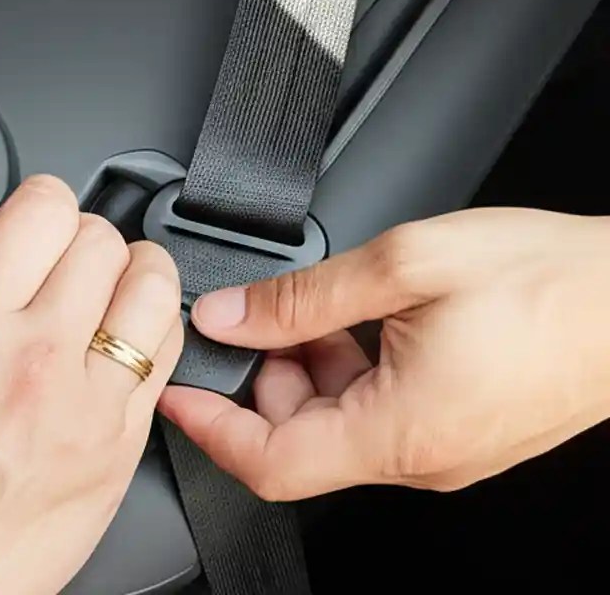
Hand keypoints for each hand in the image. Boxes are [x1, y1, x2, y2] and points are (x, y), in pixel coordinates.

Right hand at [0, 177, 183, 594]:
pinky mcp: (124, 443)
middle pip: (104, 238)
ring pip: (154, 287)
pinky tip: (118, 347)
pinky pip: (171, 355)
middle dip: (80, 238)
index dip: (39, 202)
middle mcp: (37, 357)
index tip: (28, 224)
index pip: (46, 208)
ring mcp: (90, 402)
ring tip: (101, 295)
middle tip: (57, 267)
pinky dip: (154, 333)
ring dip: (131, 276)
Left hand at [159, 207, 609, 499]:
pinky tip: (366, 322)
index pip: (270, 461)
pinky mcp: (459, 432)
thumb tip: (228, 315)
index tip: (174, 392)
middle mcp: (420, 458)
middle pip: (297, 440)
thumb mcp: (406, 265)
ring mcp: (442, 450)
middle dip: (265, 378)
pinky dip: (351, 372)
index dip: (209, 428)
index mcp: (401, 430)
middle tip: (266, 316)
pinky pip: (377, 415)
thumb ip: (301, 298)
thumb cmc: (551, 282)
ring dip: (310, 368)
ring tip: (330, 307)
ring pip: (336, 425)